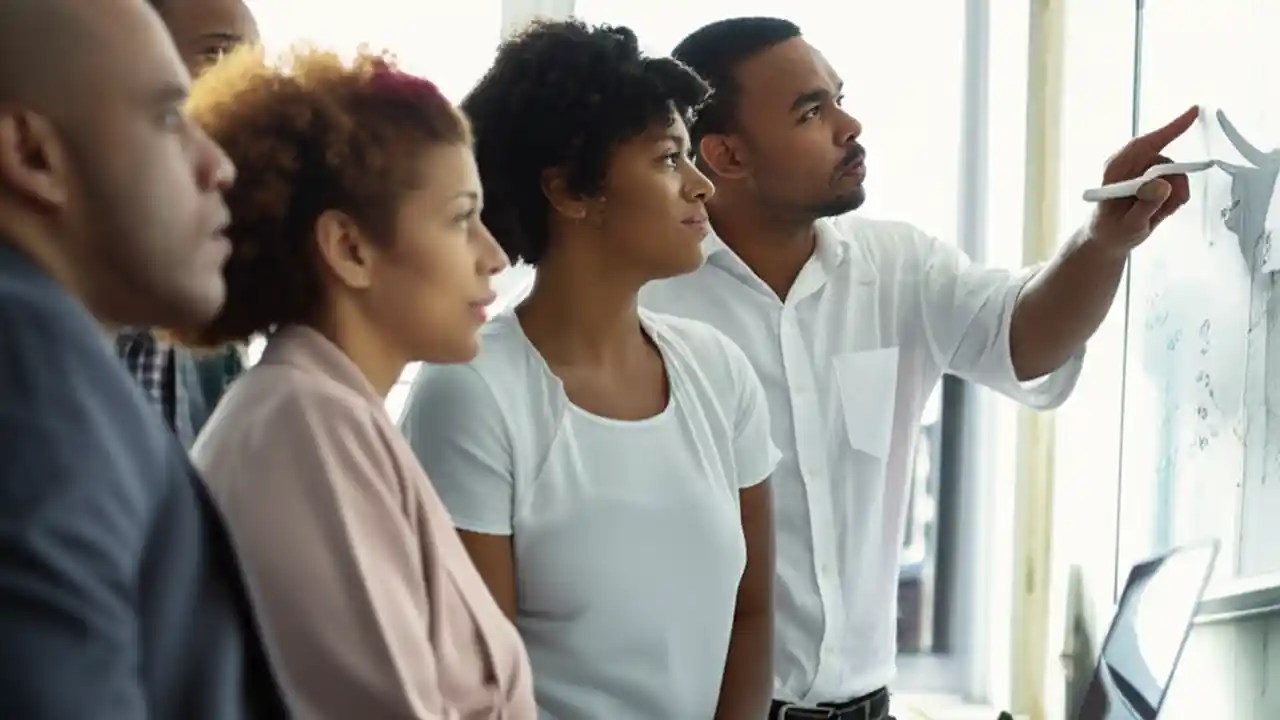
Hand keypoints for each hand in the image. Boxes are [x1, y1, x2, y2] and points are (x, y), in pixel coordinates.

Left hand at [1087, 106, 1198, 253]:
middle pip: (1166, 163)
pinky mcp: (1151, 179)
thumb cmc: (1110, 232)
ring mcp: (1142, 172)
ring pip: (1174, 175)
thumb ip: (1146, 205)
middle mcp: (1130, 166)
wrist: (1106, 240)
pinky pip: (1175, 184)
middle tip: (1169, 207)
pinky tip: (1160, 211)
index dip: (1170, 129)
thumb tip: (1163, 185)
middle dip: (1174, 185)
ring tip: (1157, 215)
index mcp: (1117, 169)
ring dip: (1173, 196)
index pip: (1146, 144)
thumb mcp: (1129, 224)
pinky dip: (1174, 199)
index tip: (1193, 113)